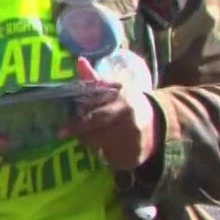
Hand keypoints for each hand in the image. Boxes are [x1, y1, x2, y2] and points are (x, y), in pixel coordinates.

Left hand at [62, 56, 156, 170]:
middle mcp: (129, 118)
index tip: (61, 129)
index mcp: (121, 99)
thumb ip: (95, 79)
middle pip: (96, 132)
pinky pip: (111, 158)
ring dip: (91, 144)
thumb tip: (80, 61)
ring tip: (92, 138)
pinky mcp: (135, 154)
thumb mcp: (114, 90)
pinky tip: (107, 148)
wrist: (157, 123)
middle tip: (64, 134)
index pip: (94, 112)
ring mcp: (133, 138)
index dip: (78, 121)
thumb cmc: (126, 105)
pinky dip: (105, 155)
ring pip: (101, 146)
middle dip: (80, 133)